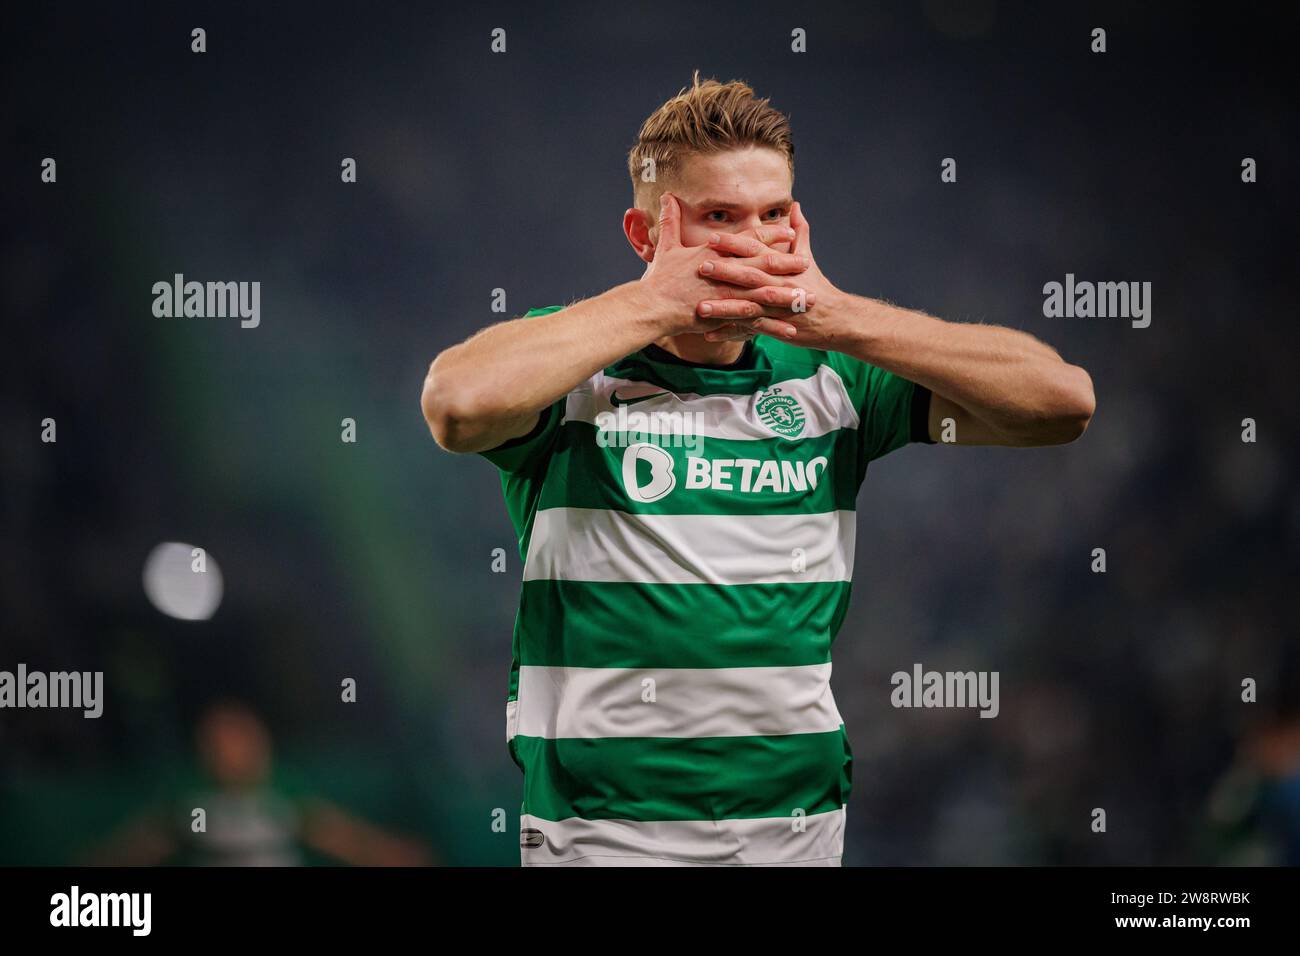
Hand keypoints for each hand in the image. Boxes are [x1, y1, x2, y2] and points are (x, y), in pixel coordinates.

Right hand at [642, 193, 813, 337]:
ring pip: (765, 294)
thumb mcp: (666, 246)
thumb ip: (671, 221)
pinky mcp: (726, 315)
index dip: (770, 235)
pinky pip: (756, 322)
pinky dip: (774, 326)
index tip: (789, 232)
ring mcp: (727, 294)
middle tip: (808, 264)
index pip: (749, 240)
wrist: (653, 306)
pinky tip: (791, 329)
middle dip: (788, 264)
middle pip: (764, 265)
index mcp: (716, 253)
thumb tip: (666, 197)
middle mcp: (726, 271)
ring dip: (788, 297)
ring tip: (808, 299)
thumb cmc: (659, 278)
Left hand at [701, 201, 848, 348]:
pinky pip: (749, 331)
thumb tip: (795, 206)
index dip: (735, 244)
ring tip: (700, 307)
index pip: (756, 250)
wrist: (836, 318)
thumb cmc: (818, 286)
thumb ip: (799, 231)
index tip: (712, 238)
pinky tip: (707, 334)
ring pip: (747, 307)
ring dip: (723, 308)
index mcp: (782, 266)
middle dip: (725, 271)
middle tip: (700, 266)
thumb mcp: (808, 257)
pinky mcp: (775, 328)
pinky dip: (729, 333)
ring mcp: (776, 308)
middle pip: (750, 276)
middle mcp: (778, 285)